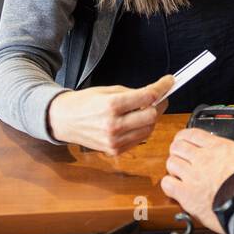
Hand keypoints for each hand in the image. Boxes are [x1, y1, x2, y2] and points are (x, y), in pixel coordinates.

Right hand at [47, 75, 173, 153]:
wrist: (64, 120)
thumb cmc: (84, 103)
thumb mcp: (108, 90)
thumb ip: (133, 93)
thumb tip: (155, 93)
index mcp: (111, 105)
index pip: (147, 97)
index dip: (162, 88)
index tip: (169, 82)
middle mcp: (113, 125)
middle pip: (152, 116)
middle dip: (159, 104)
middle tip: (159, 97)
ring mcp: (114, 141)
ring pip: (148, 129)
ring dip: (151, 118)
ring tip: (145, 109)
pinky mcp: (115, 151)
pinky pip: (139, 139)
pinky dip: (142, 129)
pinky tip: (136, 121)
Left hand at [161, 128, 233, 233]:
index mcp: (220, 147)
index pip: (192, 134)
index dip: (184, 137)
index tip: (183, 141)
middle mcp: (203, 158)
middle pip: (177, 146)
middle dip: (177, 151)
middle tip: (180, 158)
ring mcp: (192, 175)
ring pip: (170, 163)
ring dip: (173, 168)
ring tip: (179, 175)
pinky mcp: (186, 195)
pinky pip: (167, 184)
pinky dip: (169, 185)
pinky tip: (176, 189)